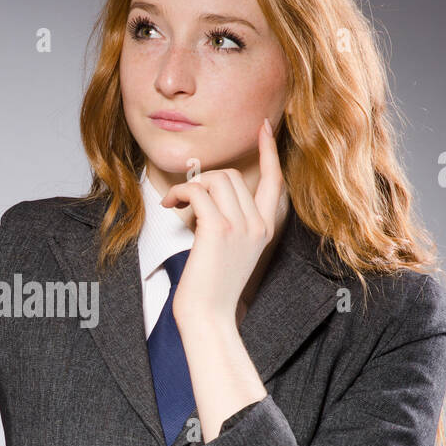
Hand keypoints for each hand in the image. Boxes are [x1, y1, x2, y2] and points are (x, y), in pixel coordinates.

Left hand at [161, 118, 285, 325]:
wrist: (209, 317)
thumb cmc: (212, 289)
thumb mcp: (229, 251)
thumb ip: (229, 222)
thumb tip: (206, 196)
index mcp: (265, 229)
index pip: (275, 181)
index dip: (270, 151)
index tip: (264, 128)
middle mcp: (258, 225)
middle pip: (232, 175)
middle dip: (203, 179)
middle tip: (183, 197)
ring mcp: (241, 227)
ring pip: (215, 179)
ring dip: (189, 186)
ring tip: (175, 203)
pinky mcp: (218, 230)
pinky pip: (197, 191)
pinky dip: (179, 193)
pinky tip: (170, 205)